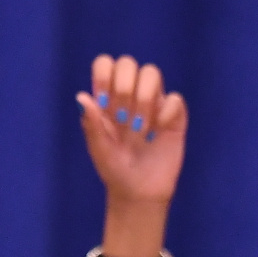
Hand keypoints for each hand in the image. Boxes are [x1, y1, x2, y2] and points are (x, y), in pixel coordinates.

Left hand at [76, 55, 186, 208]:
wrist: (139, 193)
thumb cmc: (114, 170)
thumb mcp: (99, 149)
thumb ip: (91, 123)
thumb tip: (82, 96)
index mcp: (108, 98)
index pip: (106, 65)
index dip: (104, 74)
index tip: (103, 101)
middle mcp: (131, 95)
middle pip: (129, 63)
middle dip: (125, 86)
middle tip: (122, 118)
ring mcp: (154, 103)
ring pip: (152, 73)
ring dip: (145, 98)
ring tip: (140, 128)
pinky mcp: (174, 117)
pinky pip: (175, 99)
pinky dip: (166, 113)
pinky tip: (158, 133)